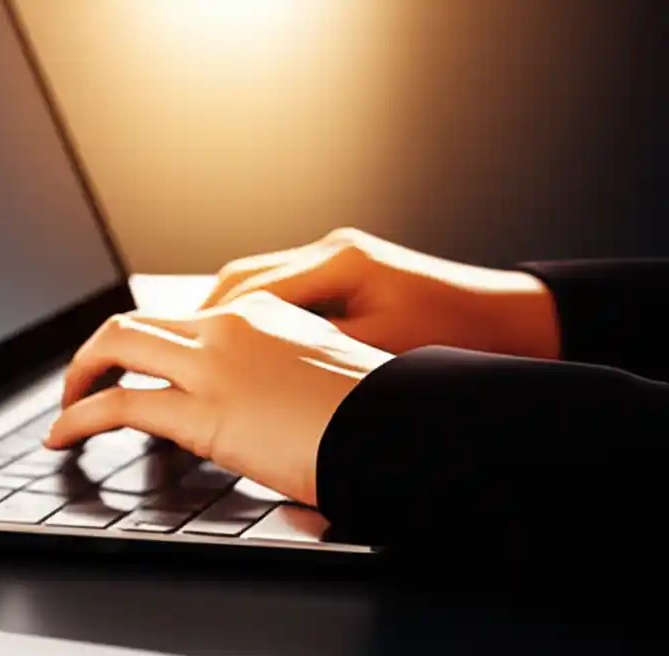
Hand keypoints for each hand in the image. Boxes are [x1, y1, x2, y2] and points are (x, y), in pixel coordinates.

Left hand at [44, 292, 393, 504]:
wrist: (405, 426)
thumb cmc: (381, 414)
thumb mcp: (328, 381)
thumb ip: (289, 385)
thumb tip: (278, 425)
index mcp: (263, 315)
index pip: (183, 317)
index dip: (145, 342)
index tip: (130, 365)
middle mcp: (230, 327)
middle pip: (134, 321)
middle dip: (95, 351)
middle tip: (80, 382)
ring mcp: (213, 363)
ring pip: (115, 346)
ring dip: (79, 378)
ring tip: (63, 410)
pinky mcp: (202, 410)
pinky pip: (118, 404)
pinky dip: (78, 418)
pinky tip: (63, 436)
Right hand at [200, 228, 560, 358]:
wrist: (513, 322)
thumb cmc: (457, 338)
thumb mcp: (381, 356)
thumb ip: (316, 357)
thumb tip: (256, 376)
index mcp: (340, 262)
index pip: (249, 289)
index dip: (207, 325)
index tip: (176, 352)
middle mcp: (333, 252)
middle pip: (242, 278)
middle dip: (201, 318)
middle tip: (168, 354)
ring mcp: (338, 260)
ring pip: (256, 284)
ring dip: (224, 319)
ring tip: (196, 357)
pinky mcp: (345, 276)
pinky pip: (282, 294)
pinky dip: (254, 321)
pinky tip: (243, 352)